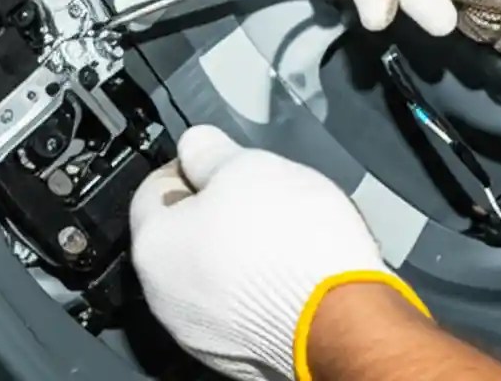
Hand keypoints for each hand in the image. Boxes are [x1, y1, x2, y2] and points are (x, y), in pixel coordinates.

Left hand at [129, 125, 428, 380]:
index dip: (190, 167)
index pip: (154, 190)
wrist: (345, 320)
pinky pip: (240, 308)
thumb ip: (210, 153)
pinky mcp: (240, 355)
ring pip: (212, 275)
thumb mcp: (247, 168)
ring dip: (237, 254)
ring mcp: (202, 332)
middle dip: (216, 213)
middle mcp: (166, 298)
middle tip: (256, 197)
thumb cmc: (294, 248)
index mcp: (154, 248)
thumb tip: (195, 144)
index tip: (216, 162)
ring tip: (283, 237)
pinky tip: (291, 273)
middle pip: (182, 237)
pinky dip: (257, 289)